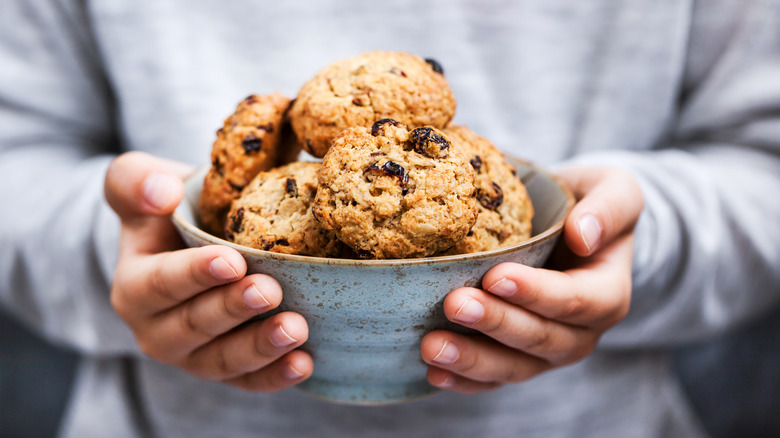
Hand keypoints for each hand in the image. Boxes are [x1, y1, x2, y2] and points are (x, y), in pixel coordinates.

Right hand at [105, 151, 311, 390]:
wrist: (188, 240)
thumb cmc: (170, 208)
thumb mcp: (141, 182)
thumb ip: (136, 180)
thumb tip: (163, 192)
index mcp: (134, 286)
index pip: (161, 284)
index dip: (196, 274)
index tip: (232, 260)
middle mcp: (158, 330)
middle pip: (195, 326)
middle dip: (234, 309)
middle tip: (271, 291)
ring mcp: (193, 356)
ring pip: (223, 360)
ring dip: (260, 347)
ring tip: (296, 329)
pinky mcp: (227, 370)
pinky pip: (248, 381)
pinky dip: (275, 376)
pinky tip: (303, 363)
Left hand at [420, 166, 642, 392]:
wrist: (570, 230)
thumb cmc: (588, 205)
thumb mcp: (615, 191)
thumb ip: (610, 207)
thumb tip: (583, 234)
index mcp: (608, 293)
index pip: (576, 300)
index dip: (537, 293)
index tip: (495, 276)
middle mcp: (581, 332)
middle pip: (541, 339)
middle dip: (495, 323)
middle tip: (454, 303)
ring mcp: (548, 353)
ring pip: (514, 367)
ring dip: (472, 360)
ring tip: (432, 346)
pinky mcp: (517, 361)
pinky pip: (493, 379)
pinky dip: (463, 381)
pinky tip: (433, 373)